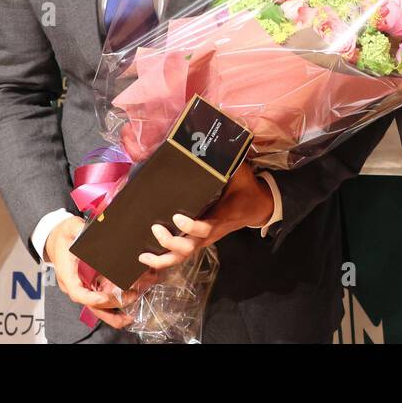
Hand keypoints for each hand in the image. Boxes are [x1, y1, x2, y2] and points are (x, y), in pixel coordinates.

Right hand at [45, 216, 153, 329]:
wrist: (54, 239)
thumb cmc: (62, 235)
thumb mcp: (70, 227)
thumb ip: (81, 229)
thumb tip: (95, 229)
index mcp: (67, 273)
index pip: (77, 292)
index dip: (90, 298)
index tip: (103, 298)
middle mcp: (74, 285)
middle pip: (89, 304)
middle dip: (109, 307)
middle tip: (130, 298)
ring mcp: (81, 287)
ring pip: (95, 307)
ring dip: (112, 313)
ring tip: (130, 314)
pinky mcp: (88, 286)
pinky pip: (100, 301)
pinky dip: (113, 306)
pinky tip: (128, 305)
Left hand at [137, 162, 274, 270]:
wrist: (258, 206)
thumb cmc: (245, 187)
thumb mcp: (238, 172)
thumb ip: (224, 162)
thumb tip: (209, 144)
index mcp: (221, 217)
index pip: (205, 227)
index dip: (190, 226)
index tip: (177, 217)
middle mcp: (210, 232)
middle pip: (189, 248)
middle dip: (171, 242)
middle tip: (155, 228)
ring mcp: (204, 239)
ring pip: (184, 256)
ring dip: (164, 258)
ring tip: (143, 255)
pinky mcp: (199, 240)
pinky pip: (182, 254)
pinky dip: (165, 258)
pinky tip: (148, 258)